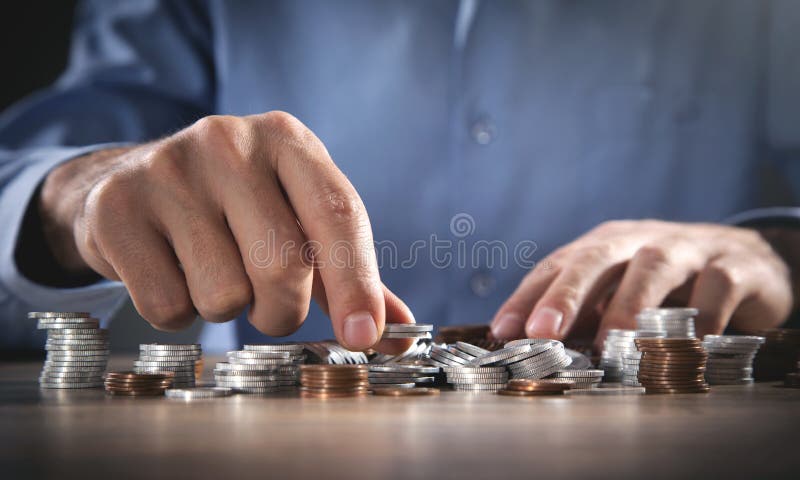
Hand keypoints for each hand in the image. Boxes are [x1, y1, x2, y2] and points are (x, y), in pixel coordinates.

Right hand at [38, 112, 413, 351]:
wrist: (135, 182)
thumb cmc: (237, 208)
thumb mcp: (297, 219)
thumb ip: (348, 274)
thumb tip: (399, 334)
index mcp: (288, 140)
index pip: (337, 214)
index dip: (357, 283)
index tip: (365, 336)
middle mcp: (229, 141)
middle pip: (283, 268)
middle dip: (282, 311)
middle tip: (267, 302)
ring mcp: (168, 169)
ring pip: (224, 296)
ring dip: (227, 309)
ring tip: (209, 271)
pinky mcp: (117, 208)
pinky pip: (167, 306)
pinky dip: (177, 311)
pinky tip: (170, 271)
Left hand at [490, 220, 793, 349]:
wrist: (747, 258)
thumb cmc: (667, 282)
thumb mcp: (620, 291)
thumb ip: (583, 314)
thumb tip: (532, 347)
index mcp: (605, 244)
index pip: (557, 266)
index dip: (528, 298)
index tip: (504, 331)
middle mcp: (640, 240)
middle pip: (596, 258)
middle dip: (566, 295)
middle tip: (543, 332)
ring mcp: (688, 248)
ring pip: (653, 267)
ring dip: (629, 306)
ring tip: (611, 345)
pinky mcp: (734, 266)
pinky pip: (716, 287)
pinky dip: (701, 317)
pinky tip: (689, 346)